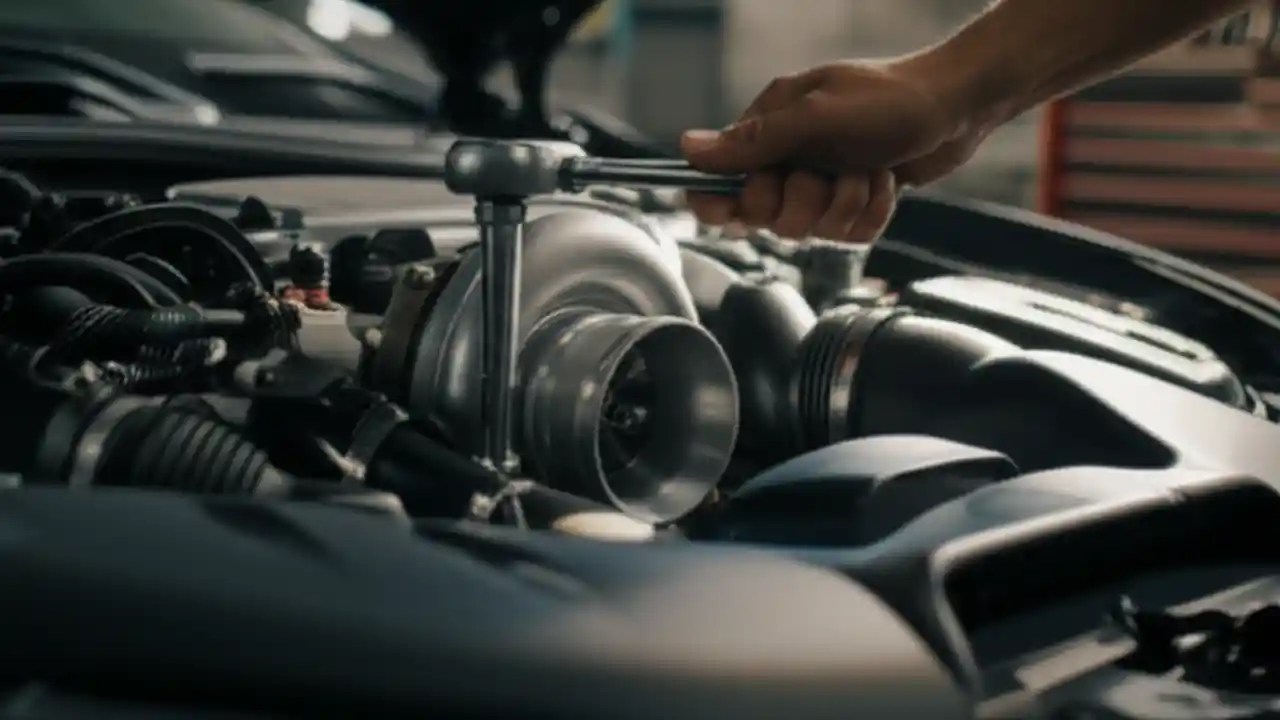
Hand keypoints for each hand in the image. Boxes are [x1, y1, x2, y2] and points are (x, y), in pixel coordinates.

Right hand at [681, 57, 990, 241]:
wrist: (959, 107)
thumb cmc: (891, 101)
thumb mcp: (818, 117)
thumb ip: (755, 140)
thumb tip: (689, 148)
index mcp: (772, 127)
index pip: (721, 175)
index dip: (720, 200)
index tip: (731, 211)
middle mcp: (792, 155)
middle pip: (766, 215)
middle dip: (803, 202)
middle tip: (827, 172)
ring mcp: (823, 181)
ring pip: (809, 230)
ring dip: (844, 205)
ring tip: (867, 171)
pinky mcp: (854, 201)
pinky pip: (846, 236)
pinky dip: (870, 213)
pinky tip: (886, 183)